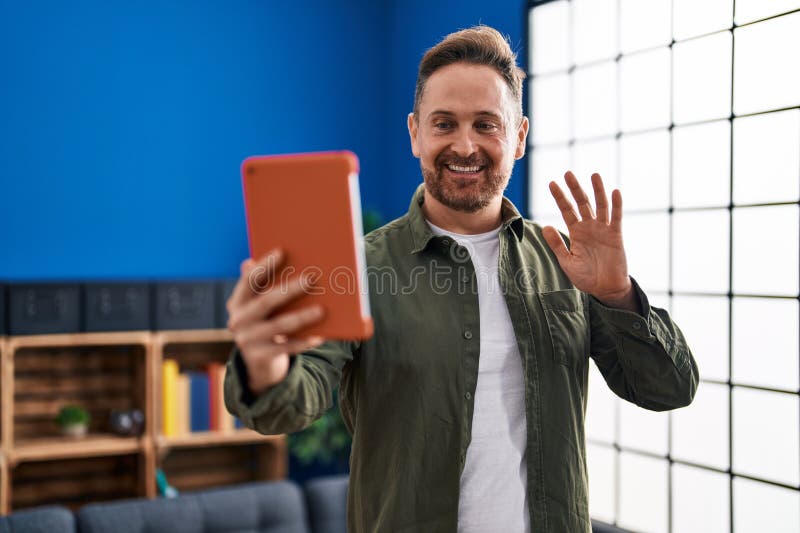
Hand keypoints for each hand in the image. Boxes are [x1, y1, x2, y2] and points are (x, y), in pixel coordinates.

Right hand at [226, 249, 326, 395]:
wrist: (258, 361)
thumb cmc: (265, 321)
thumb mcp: (259, 304)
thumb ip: (264, 284)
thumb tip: (277, 255)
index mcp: (237, 302)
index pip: (249, 280)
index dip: (264, 265)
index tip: (282, 251)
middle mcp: (238, 320)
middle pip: (266, 301)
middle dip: (289, 289)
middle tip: (311, 279)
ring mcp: (247, 340)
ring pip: (279, 326)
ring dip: (302, 317)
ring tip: (321, 310)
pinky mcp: (260, 357)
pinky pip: (287, 347)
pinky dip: (304, 341)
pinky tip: (320, 335)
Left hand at [542, 171, 637, 312]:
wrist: (604, 288)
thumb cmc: (585, 276)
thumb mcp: (567, 261)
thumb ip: (557, 244)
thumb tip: (545, 226)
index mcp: (576, 232)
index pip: (566, 210)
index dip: (560, 197)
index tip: (552, 183)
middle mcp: (589, 227)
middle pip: (582, 203)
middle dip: (575, 188)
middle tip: (568, 173)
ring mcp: (603, 230)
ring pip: (600, 206)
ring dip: (597, 190)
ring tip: (594, 175)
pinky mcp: (616, 235)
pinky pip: (616, 218)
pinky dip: (616, 205)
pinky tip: (615, 192)